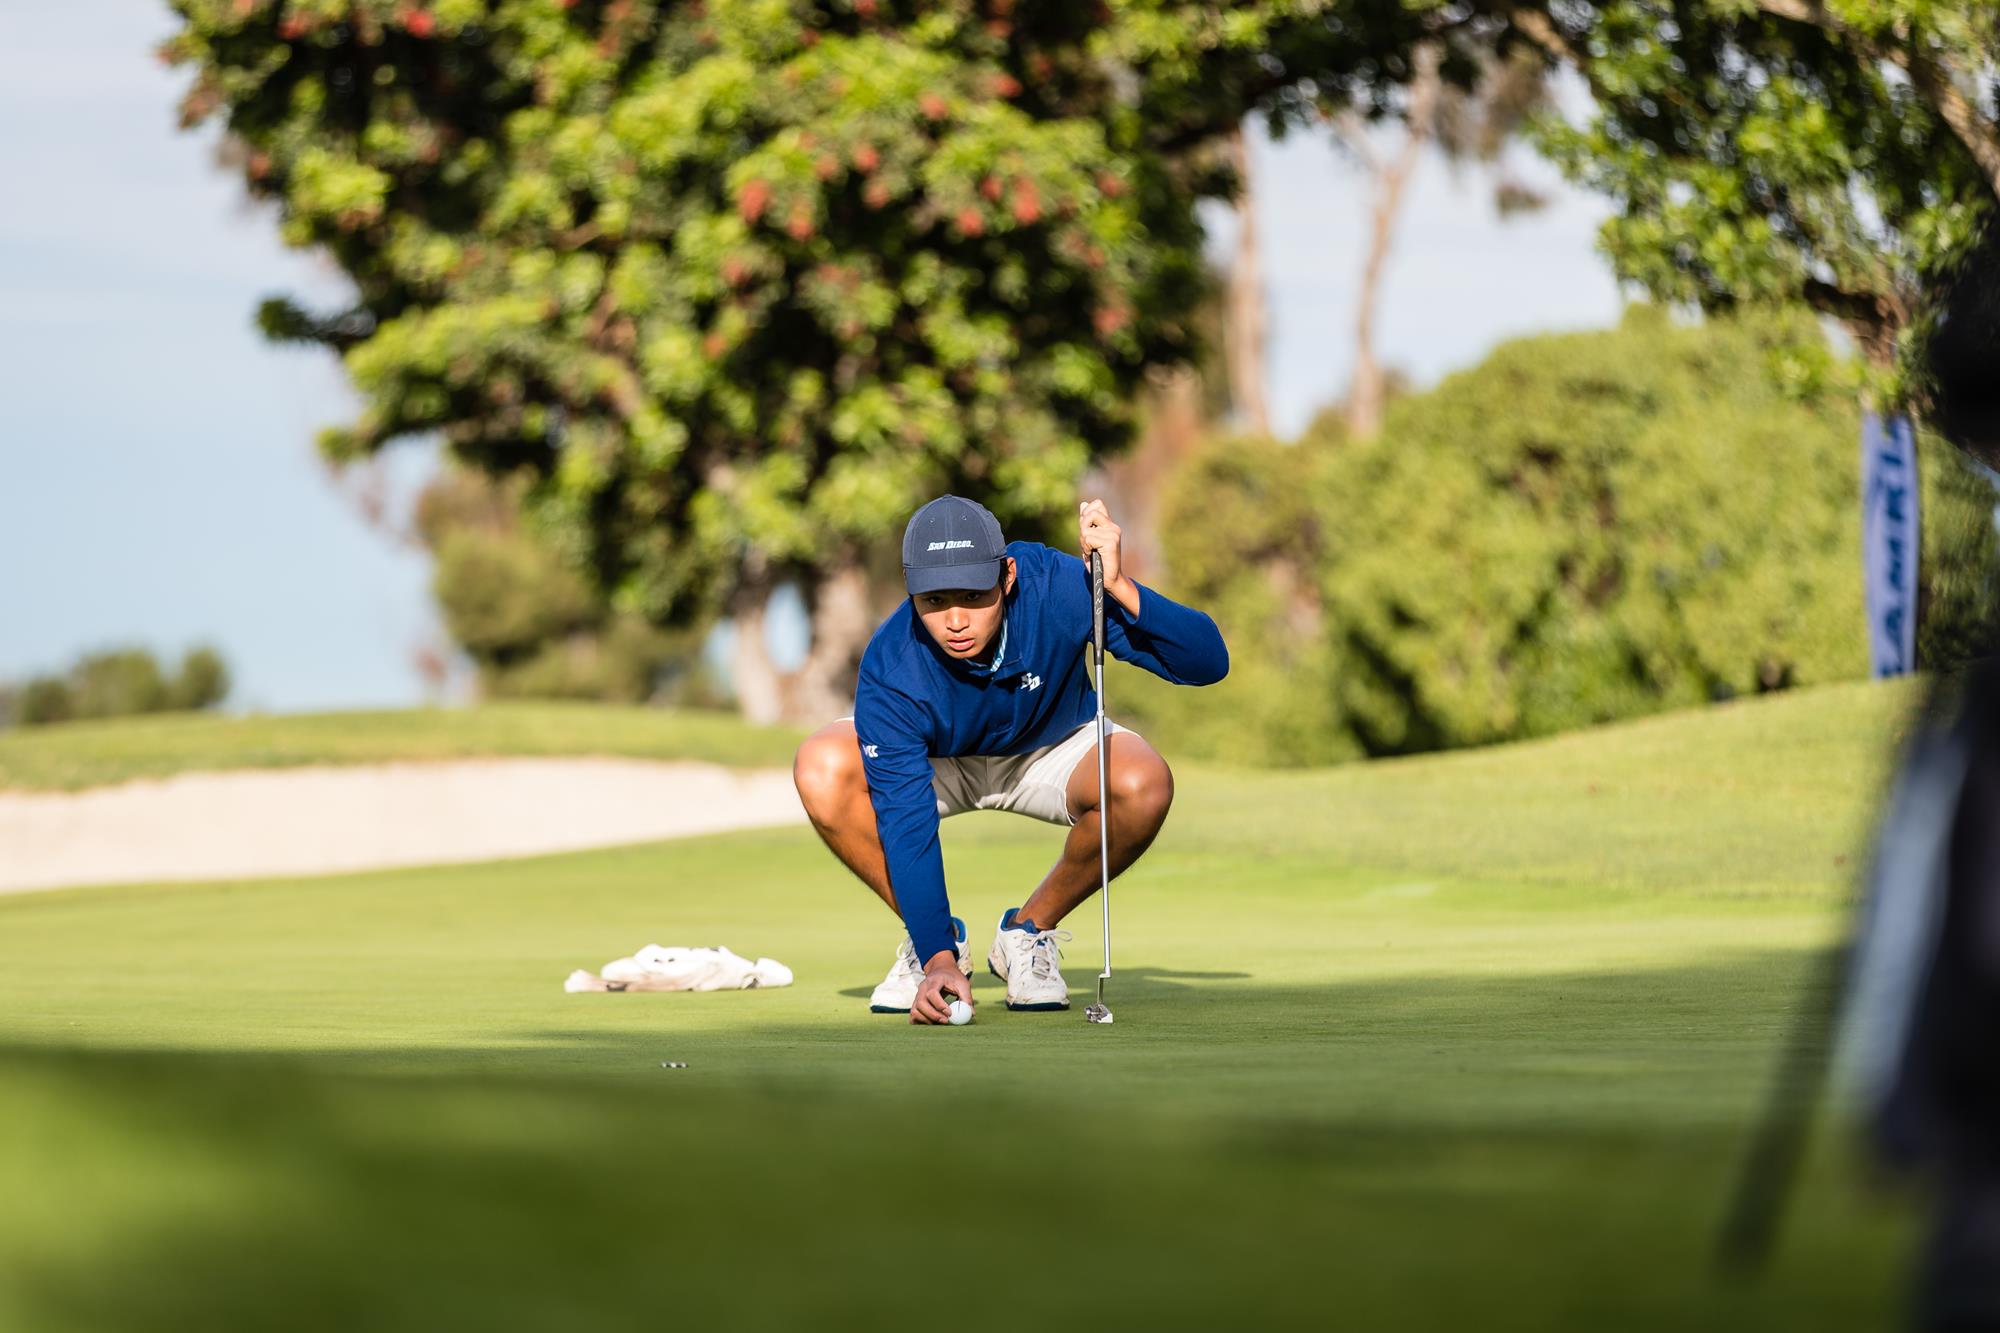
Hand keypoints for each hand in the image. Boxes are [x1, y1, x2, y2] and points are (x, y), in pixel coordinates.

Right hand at [910, 953, 969, 1024]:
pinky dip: (920, 1022)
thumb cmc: (953, 978)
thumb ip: (967, 998)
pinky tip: (932, 1022)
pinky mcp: (916, 1003)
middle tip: (946, 1021)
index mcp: (934, 980)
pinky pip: (913, 1015)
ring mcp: (917, 995)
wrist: (941, 970)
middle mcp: (923, 987)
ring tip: (940, 1022)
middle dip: (933, 1015)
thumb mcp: (963, 983)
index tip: (950, 1014)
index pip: (932, 993)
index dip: (939, 1005)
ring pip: (915, 1010)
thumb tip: (970, 1014)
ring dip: (926, 1019)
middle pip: (921, 1003)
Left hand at [1078, 498, 1138, 613]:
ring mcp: (1113, 534)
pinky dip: (1086, 548)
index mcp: (1109, 524)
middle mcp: (1113, 527)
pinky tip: (1093, 555)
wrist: (1109, 579)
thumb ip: (1087, 523)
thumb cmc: (1098, 561)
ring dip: (1083, 542)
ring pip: (1086, 530)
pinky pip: (1088, 539)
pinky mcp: (1111, 543)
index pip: (1097, 504)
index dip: (1086, 513)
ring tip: (1091, 551)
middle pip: (1090, 513)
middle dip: (1082, 527)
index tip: (1086, 528)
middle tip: (1087, 542)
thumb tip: (1083, 504)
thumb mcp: (1089, 539)